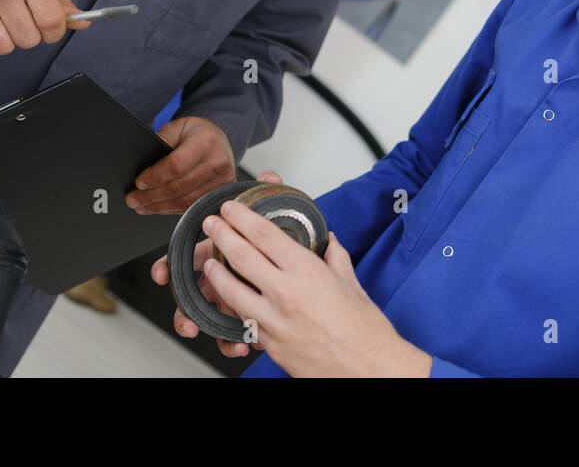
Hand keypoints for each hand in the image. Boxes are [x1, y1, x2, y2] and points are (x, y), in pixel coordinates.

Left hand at [126, 116, 235, 214]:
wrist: (220, 142)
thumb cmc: (198, 134)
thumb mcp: (179, 127)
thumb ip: (163, 138)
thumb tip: (143, 159)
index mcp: (206, 142)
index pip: (176, 165)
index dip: (155, 176)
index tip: (138, 182)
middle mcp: (218, 163)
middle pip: (179, 187)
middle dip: (151, 196)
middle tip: (133, 199)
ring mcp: (222, 181)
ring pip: (185, 201)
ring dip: (159, 206)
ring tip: (141, 206)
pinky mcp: (220, 194)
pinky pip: (192, 206)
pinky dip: (171, 209)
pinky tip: (158, 207)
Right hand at [149, 169, 281, 358]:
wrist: (294, 266)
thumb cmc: (270, 239)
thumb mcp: (270, 216)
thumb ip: (267, 195)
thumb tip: (270, 176)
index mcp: (216, 250)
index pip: (185, 256)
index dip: (169, 266)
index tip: (162, 274)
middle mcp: (215, 275)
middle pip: (189, 293)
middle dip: (182, 308)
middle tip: (185, 320)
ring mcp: (225, 296)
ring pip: (204, 316)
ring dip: (200, 328)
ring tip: (204, 336)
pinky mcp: (240, 315)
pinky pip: (230, 332)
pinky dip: (232, 341)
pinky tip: (240, 346)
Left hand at [196, 198, 431, 376]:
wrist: (369, 370)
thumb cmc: (366, 332)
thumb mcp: (352, 284)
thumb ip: (335, 258)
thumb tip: (329, 243)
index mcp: (307, 272)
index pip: (263, 235)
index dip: (241, 217)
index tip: (230, 208)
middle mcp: (286, 294)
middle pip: (241, 256)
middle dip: (221, 235)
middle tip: (211, 224)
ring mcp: (274, 322)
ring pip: (231, 291)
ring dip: (216, 273)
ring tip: (208, 262)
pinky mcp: (270, 345)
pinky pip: (244, 321)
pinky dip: (233, 307)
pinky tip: (230, 299)